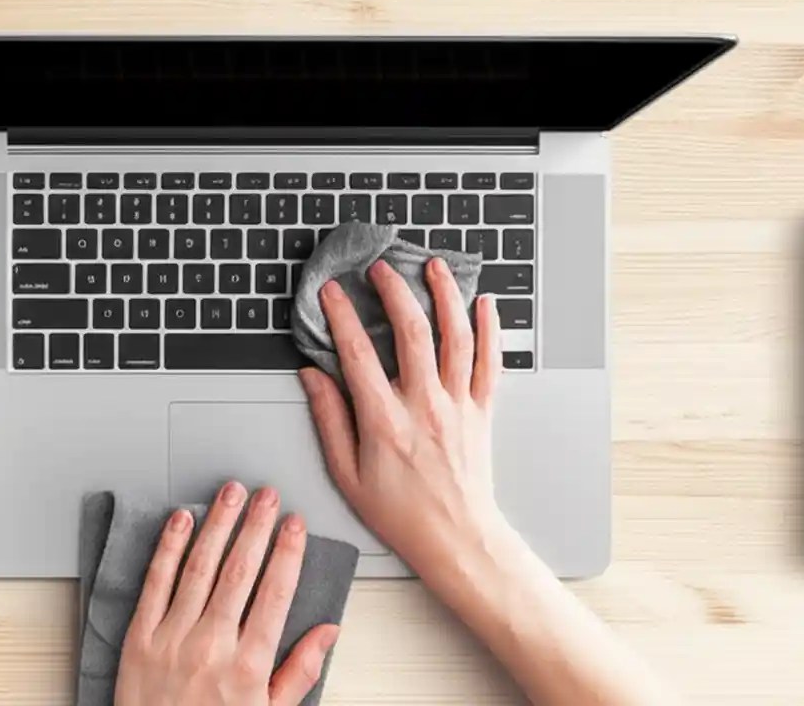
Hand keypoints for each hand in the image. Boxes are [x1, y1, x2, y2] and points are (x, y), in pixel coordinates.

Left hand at [115, 482, 340, 705]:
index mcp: (248, 665)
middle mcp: (211, 646)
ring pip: (199, 567)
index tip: (295, 524)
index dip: (288, 552)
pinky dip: (169, 548)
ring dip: (218, 524)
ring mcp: (172, 639)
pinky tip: (181, 521)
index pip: (275, 593)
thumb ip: (300, 671)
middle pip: (240, 571)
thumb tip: (327, 631)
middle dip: (257, 526)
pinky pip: (155, 583)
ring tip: (231, 494)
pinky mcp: (139, 639)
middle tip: (268, 495)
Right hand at [298, 258, 505, 577]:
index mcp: (385, 422)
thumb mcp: (347, 474)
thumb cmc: (400, 512)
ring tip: (434, 266)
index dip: (341, 316)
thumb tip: (312, 377)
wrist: (456, 537)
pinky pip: (491, 361)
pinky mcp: (482, 410)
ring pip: (456, 337)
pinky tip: (484, 303)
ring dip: (445, 295)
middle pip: (412, 333)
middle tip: (381, 269)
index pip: (358, 354)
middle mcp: (424, 406)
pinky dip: (489, 328)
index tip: (332, 292)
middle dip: (394, 291)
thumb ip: (329, 420)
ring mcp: (458, 406)